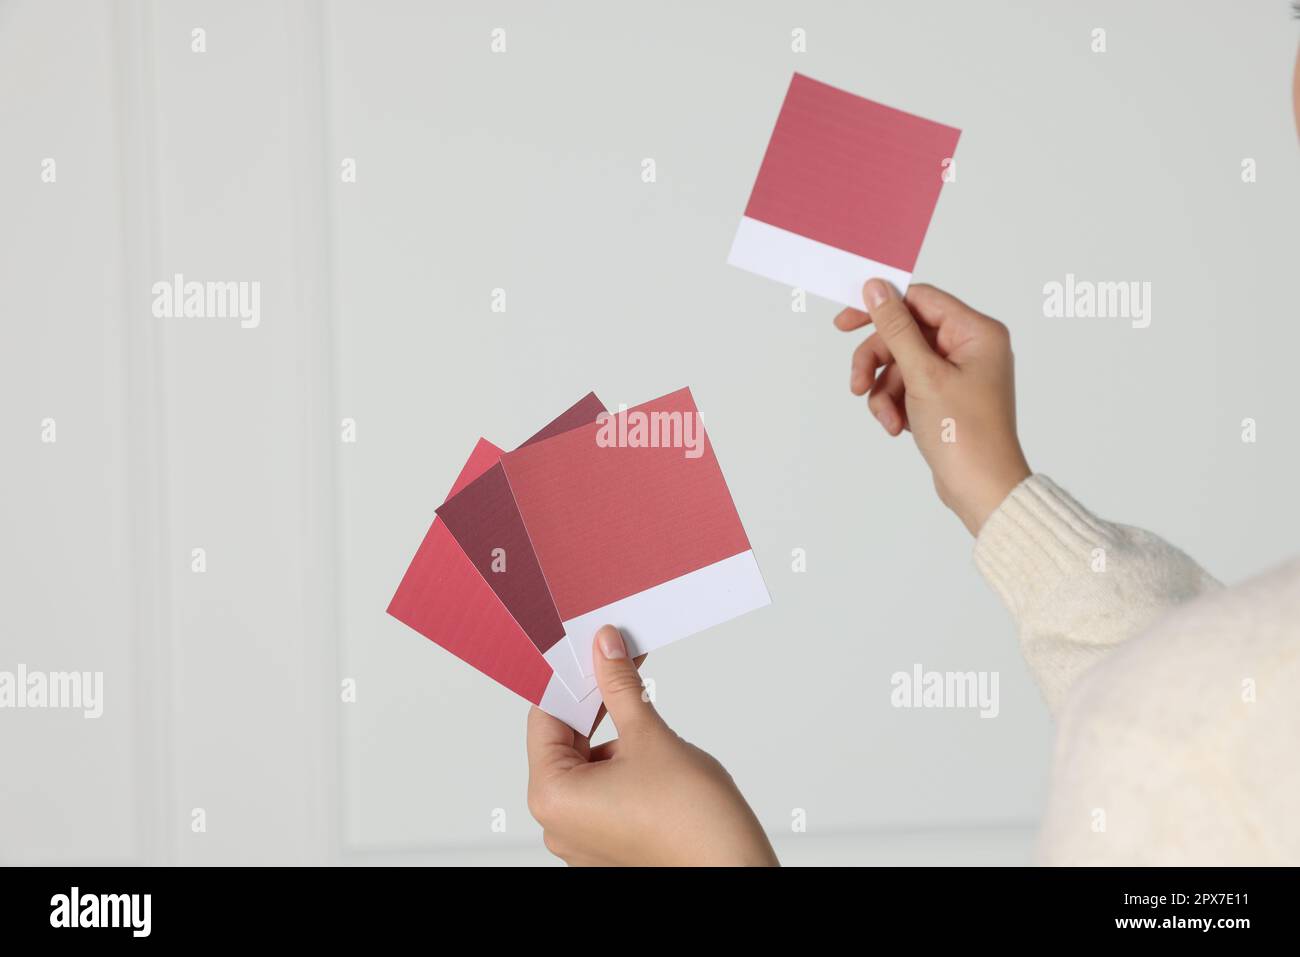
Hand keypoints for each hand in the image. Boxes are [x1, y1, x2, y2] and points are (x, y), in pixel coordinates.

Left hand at [526, 626, 777, 866]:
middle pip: (563, 743)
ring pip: (586, 767)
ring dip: (610, 734)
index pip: (545, 720)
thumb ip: (621, 687)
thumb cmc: (693, 821)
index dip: (570, 682)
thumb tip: (606, 650)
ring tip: (641, 712)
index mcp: (552, 797)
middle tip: (617, 667)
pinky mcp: (607, 842)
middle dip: (594, 705)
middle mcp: (558, 823)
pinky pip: (601, 790)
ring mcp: (582, 837)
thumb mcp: (650, 736)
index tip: (589, 654)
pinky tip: (646, 745)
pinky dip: (619, 764)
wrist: (733, 866)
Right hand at [835, 279, 1030, 534]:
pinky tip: (898, 427)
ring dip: (884, 391)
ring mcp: (958, 373)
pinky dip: (895, 405)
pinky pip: (908, 387)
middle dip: (878, 362)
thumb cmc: (965, 434)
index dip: (880, 308)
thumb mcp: (923, 375)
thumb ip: (896, 328)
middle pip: (905, 335)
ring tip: (887, 419)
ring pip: (901, 364)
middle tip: (856, 384)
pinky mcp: (946, 397)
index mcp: (977, 332)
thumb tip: (876, 288)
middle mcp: (971, 347)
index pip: (919, 300)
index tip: (844, 323)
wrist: (981, 489)